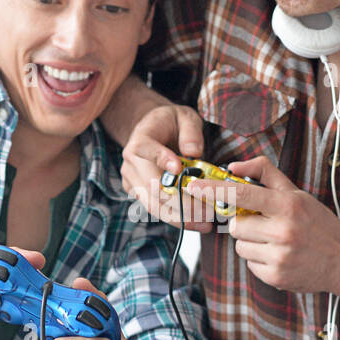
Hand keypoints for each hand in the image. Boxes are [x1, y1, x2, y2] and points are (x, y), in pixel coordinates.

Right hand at [120, 102, 212, 231]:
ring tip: (206, 222)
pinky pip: (157, 211)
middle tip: (208, 208)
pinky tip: (198, 222)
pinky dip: (178, 220)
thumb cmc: (171, 123)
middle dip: (182, 201)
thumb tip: (193, 152)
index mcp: (140, 140)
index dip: (162, 160)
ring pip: (154, 205)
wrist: (154, 130)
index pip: (145, 151)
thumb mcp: (185, 117)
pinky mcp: (139, 194)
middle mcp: (131, 164)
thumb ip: (190, 132)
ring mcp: (132, 182)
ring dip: (181, 217)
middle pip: (152, 187)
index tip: (179, 168)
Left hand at [184, 155, 339, 292]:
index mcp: (287, 206)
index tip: (194, 187)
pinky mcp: (275, 276)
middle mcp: (283, 231)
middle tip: (264, 225)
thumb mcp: (296, 193)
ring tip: (275, 241)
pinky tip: (279, 256)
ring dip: (251, 243)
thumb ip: (264, 174)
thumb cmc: (317, 223)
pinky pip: (249, 264)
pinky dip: (259, 260)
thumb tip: (232, 167)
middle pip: (236, 226)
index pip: (243, 195)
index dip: (215, 190)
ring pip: (240, 246)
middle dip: (244, 225)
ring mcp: (279, 256)